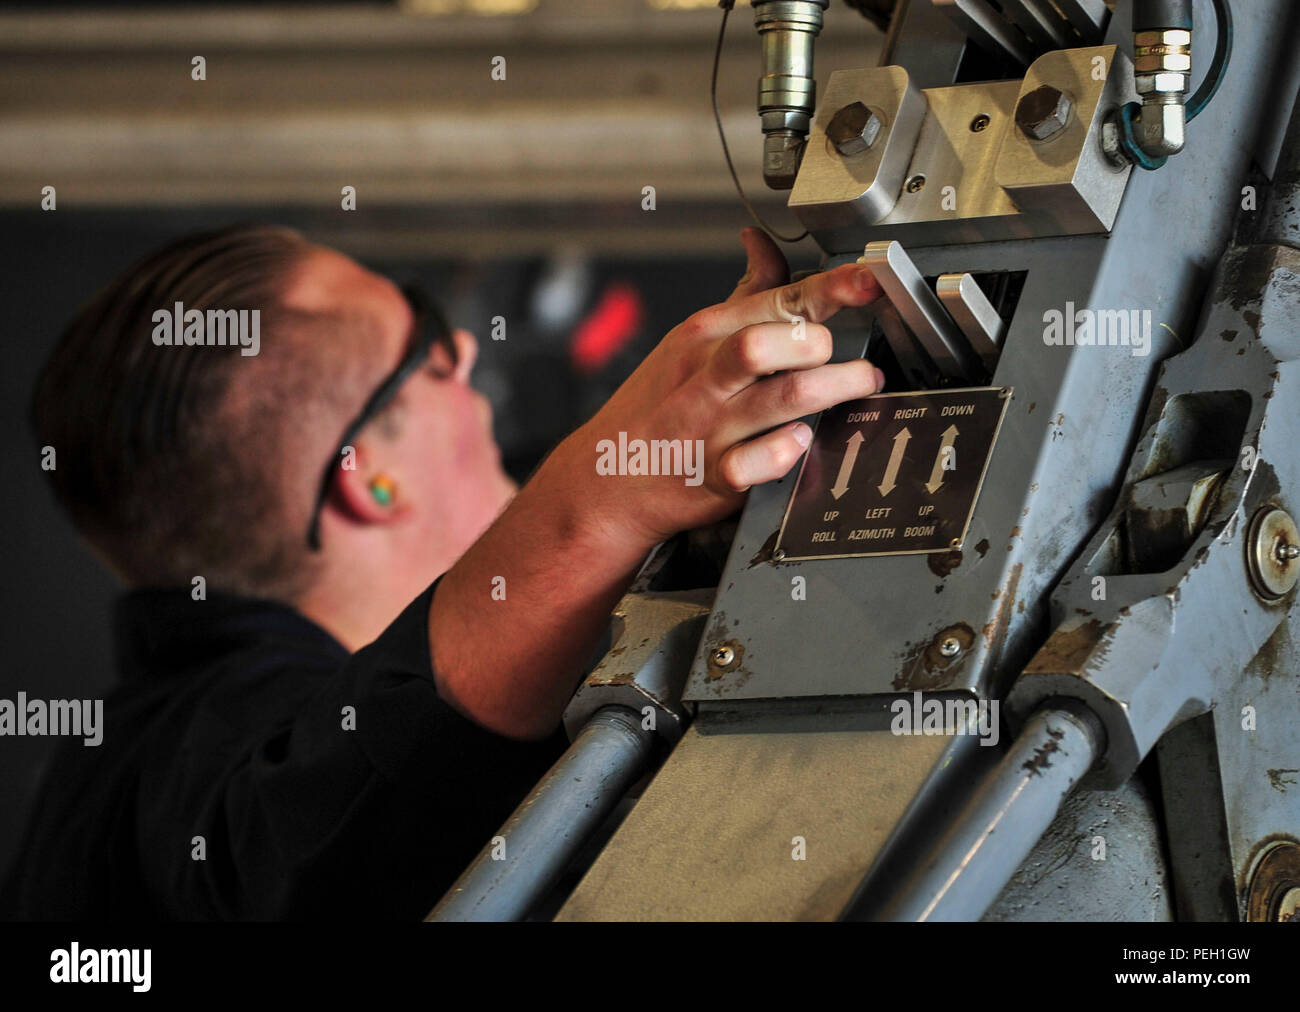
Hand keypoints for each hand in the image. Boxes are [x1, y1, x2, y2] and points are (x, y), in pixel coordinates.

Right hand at [554, 227, 885, 546]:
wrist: (604, 480)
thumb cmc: (655, 408)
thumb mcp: (689, 341)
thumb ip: (740, 295)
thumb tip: (761, 242)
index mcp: (707, 334)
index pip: (778, 298)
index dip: (833, 287)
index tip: (870, 280)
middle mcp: (709, 375)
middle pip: (775, 340)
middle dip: (825, 345)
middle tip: (854, 359)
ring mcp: (711, 426)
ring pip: (785, 396)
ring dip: (834, 389)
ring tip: (860, 386)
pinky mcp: (714, 477)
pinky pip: (758, 464)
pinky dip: (786, 452)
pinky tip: (799, 442)